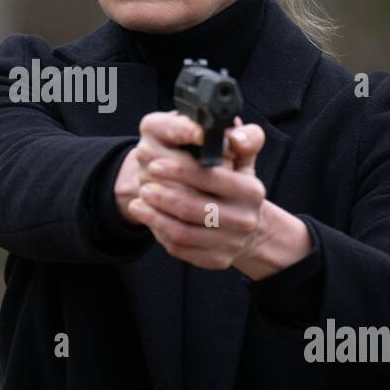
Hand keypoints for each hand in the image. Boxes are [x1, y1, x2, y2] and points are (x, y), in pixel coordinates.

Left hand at [121, 115, 312, 275]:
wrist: (250, 226)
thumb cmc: (237, 184)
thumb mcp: (243, 158)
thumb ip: (241, 139)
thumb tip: (232, 129)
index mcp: (251, 190)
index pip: (211, 178)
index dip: (180, 171)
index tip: (155, 165)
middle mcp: (244, 219)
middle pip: (193, 209)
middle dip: (162, 196)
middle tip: (143, 185)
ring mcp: (232, 243)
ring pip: (183, 232)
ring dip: (155, 217)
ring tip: (139, 202)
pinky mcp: (218, 260)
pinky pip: (181, 249)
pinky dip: (160, 234)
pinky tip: (149, 218)